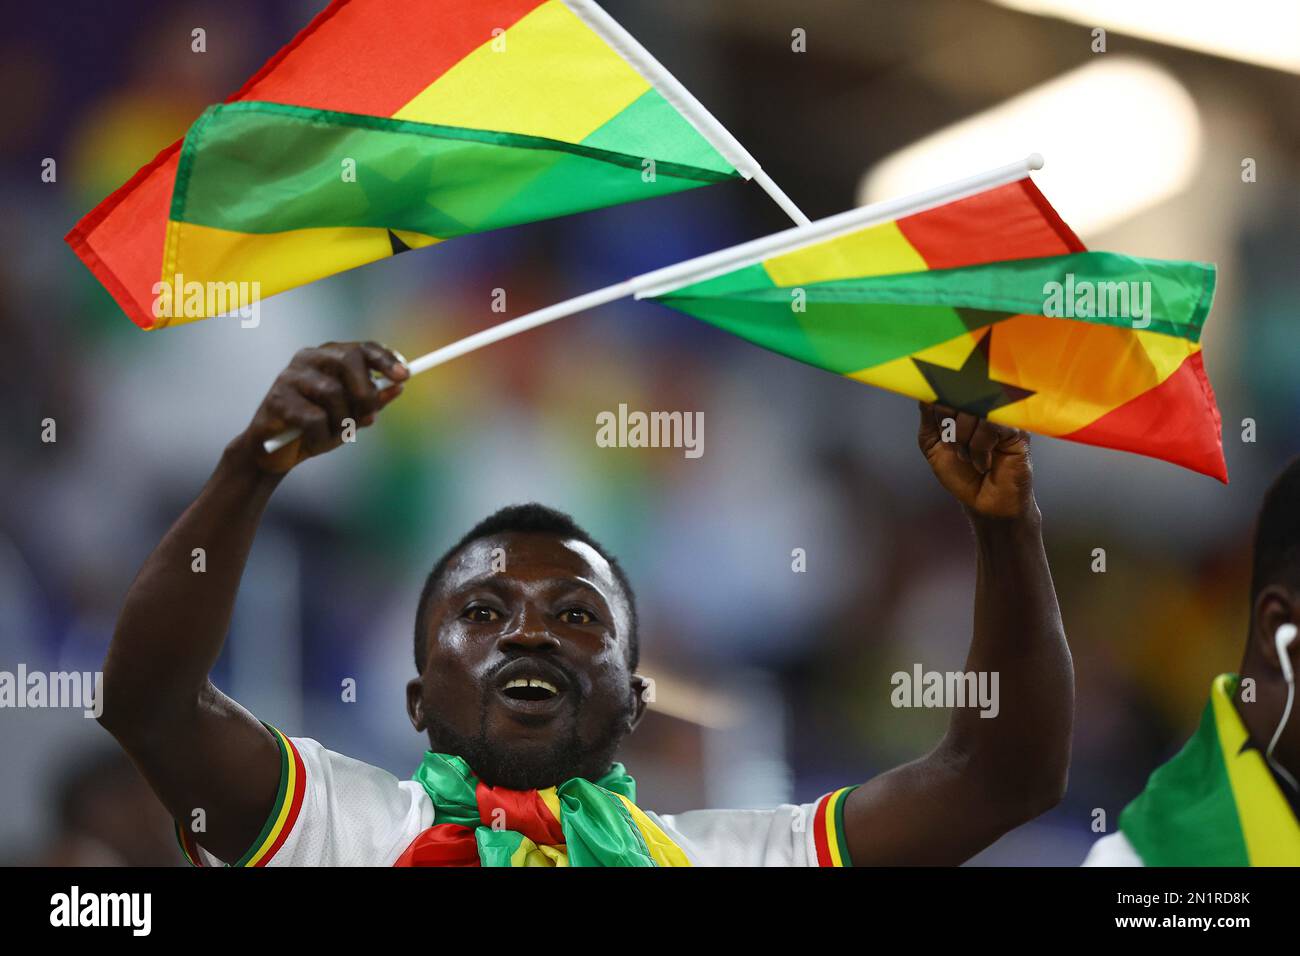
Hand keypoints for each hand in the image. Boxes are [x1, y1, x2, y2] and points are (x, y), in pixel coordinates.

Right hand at [242, 342, 408, 474]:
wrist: (275, 455)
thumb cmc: (315, 429)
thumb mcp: (350, 416)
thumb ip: (372, 402)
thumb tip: (398, 388)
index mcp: (329, 357)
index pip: (362, 348)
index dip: (385, 359)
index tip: (405, 376)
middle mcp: (308, 358)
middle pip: (348, 360)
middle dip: (365, 392)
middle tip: (369, 417)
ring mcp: (289, 376)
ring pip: (332, 392)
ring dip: (341, 421)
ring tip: (332, 433)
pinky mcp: (276, 399)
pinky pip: (314, 418)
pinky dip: (321, 436)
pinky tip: (311, 441)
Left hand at [917, 402, 1034, 519]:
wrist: (984, 502)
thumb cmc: (961, 474)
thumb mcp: (934, 446)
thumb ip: (929, 420)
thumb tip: (925, 395)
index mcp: (964, 404)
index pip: (948, 387)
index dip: (938, 406)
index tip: (939, 427)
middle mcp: (984, 404)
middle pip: (960, 394)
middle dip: (949, 424)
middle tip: (953, 448)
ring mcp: (1002, 414)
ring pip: (975, 408)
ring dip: (963, 438)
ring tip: (968, 458)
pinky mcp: (1018, 427)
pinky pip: (993, 423)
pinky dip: (980, 446)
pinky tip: (983, 463)